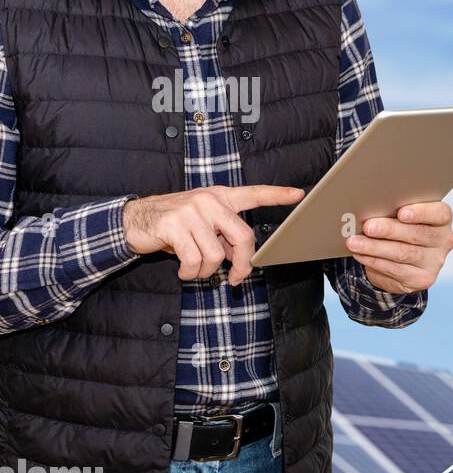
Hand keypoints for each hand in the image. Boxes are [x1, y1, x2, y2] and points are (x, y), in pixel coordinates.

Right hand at [123, 185, 304, 284]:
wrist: (134, 221)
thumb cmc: (174, 226)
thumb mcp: (203, 226)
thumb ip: (224, 237)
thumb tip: (241, 259)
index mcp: (220, 197)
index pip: (254, 194)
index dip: (277, 195)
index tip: (298, 194)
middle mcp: (209, 200)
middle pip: (243, 237)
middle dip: (242, 264)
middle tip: (234, 278)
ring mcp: (191, 211)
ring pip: (216, 255)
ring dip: (207, 272)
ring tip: (195, 269)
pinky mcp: (174, 225)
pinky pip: (194, 260)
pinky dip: (190, 273)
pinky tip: (183, 270)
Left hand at [346, 201, 452, 293]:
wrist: (405, 261)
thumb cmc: (401, 229)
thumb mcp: (402, 216)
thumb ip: (395, 210)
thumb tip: (369, 207)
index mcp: (442, 219)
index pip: (440, 214)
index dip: (421, 213)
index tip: (401, 213)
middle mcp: (443, 240)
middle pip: (418, 234)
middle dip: (390, 230)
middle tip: (368, 227)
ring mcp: (434, 262)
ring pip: (403, 253)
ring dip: (375, 247)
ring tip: (355, 242)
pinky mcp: (422, 279)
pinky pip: (395, 269)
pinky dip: (374, 261)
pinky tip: (360, 254)